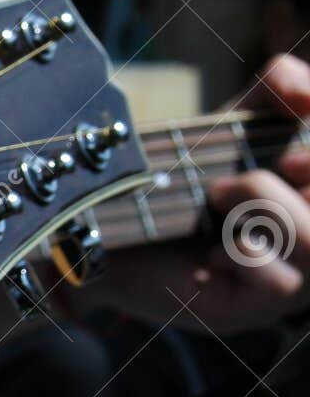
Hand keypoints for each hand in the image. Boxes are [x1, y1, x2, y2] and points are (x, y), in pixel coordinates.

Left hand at [88, 55, 309, 333]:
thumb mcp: (235, 122)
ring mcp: (293, 284)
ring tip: (218, 199)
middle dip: (289, 187)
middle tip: (235, 178)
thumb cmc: (180, 176)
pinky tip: (213, 252)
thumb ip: (277, 87)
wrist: (106, 230)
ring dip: (266, 206)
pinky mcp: (254, 310)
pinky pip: (281, 282)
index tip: (288, 156)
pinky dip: (246, 253)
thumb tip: (298, 86)